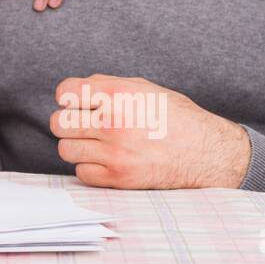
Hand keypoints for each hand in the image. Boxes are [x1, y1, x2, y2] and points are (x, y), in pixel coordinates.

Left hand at [49, 74, 250, 189]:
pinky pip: (81, 172)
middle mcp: (112, 122)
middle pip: (59, 123)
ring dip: (77, 146)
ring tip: (96, 143)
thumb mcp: (142, 87)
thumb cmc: (174, 116)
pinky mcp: (118, 178)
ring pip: (66, 149)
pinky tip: (105, 160)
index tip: (75, 103)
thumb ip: (106, 85)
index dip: (67, 97)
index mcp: (117, 95)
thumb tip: (73, 91)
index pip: (65, 92)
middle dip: (69, 123)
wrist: (205, 152)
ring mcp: (114, 153)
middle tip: (84, 125)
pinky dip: (89, 167)